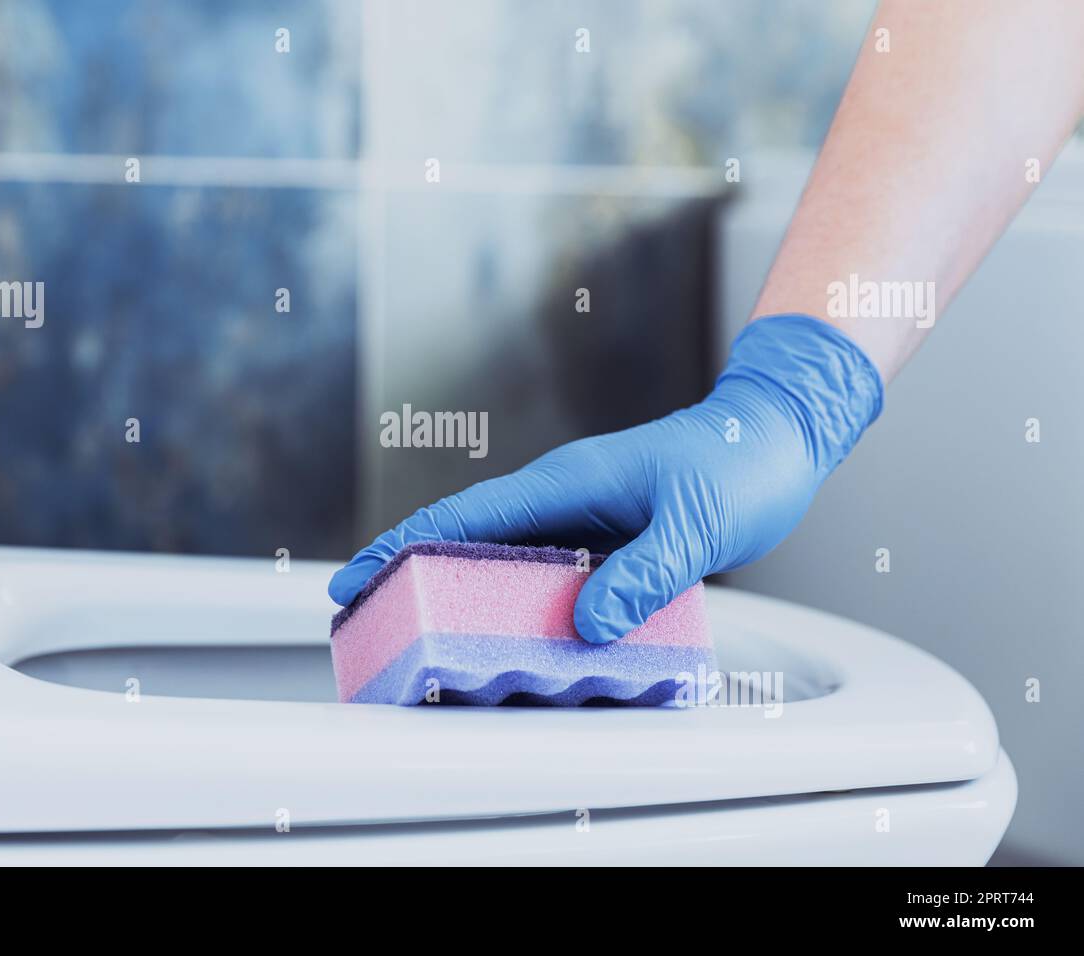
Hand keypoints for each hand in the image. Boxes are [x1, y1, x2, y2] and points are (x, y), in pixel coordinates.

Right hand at [328, 314, 882, 643]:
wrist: (775, 438)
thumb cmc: (739, 465)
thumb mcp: (697, 524)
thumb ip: (644, 574)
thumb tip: (588, 625)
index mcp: (566, 482)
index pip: (466, 519)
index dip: (405, 549)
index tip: (355, 578)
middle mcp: (562, 499)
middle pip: (467, 542)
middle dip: (412, 577)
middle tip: (367, 623)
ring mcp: (579, 519)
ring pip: (502, 562)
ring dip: (460, 595)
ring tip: (421, 641)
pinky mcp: (601, 540)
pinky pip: (544, 576)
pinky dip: (516, 605)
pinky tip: (507, 638)